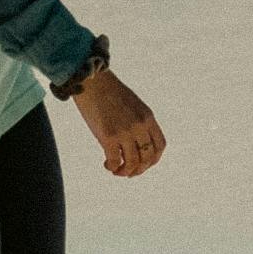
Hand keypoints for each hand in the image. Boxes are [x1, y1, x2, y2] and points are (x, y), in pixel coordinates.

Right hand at [71, 63, 165, 178]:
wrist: (92, 81)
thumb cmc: (108, 91)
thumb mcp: (133, 104)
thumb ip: (138, 121)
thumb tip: (135, 142)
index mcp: (148, 117)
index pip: (160, 145)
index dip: (153, 159)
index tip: (143, 163)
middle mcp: (140, 125)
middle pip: (148, 157)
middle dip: (139, 169)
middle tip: (128, 172)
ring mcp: (125, 132)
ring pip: (133, 163)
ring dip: (125, 172)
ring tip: (116, 171)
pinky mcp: (109, 136)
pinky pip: (115, 161)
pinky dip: (112, 167)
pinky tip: (106, 164)